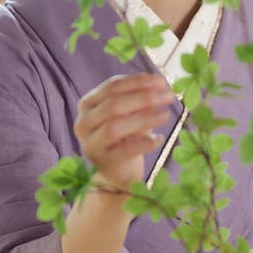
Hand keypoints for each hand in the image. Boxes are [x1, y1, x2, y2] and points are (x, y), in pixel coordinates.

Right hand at [75, 73, 172, 191]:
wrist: (118, 171)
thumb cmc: (125, 137)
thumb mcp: (131, 115)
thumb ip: (140, 101)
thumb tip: (160, 87)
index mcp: (88, 104)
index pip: (112, 87)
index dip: (138, 82)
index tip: (161, 81)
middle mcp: (84, 123)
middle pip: (113, 105)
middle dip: (144, 98)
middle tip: (168, 97)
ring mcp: (91, 144)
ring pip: (115, 127)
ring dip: (144, 119)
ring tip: (166, 115)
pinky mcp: (103, 162)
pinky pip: (125, 150)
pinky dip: (145, 143)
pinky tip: (158, 138)